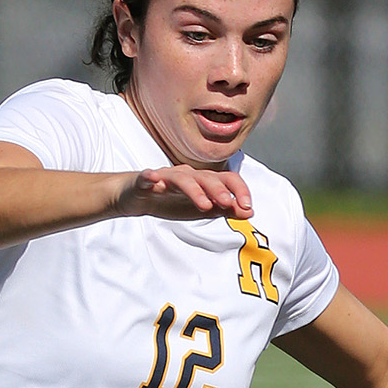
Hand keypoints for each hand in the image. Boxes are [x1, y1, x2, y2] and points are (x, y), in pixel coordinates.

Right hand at [119, 166, 253, 220]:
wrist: (138, 197)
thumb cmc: (172, 201)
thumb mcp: (202, 209)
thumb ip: (225, 209)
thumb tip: (250, 211)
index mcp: (203, 181)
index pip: (227, 179)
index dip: (239, 190)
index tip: (247, 206)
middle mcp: (188, 175)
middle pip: (206, 177)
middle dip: (219, 190)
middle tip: (227, 204)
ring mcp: (166, 177)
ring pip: (182, 178)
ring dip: (194, 190)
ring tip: (203, 205)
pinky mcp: (145, 181)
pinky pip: (148, 177)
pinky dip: (151, 178)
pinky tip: (153, 180)